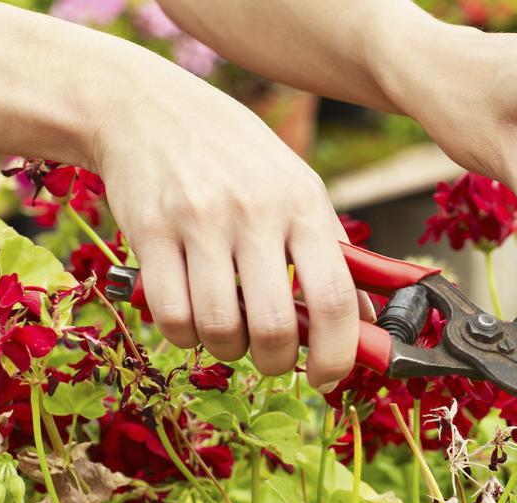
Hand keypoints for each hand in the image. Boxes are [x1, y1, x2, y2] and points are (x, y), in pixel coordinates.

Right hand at [91, 63, 360, 383]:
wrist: (148, 109)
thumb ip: (333, 254)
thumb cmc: (236, 159)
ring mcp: (199, 221)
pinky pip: (171, 316)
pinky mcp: (149, 231)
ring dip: (227, 350)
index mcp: (303, 205)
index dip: (337, 354)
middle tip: (270, 358)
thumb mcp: (297, 189)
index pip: (334, 298)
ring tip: (229, 334)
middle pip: (275, 326)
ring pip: (219, 328)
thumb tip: (368, 325)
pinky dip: (185, 336)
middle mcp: (255, 212)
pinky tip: (191, 320)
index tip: (327, 378)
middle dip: (275, 362)